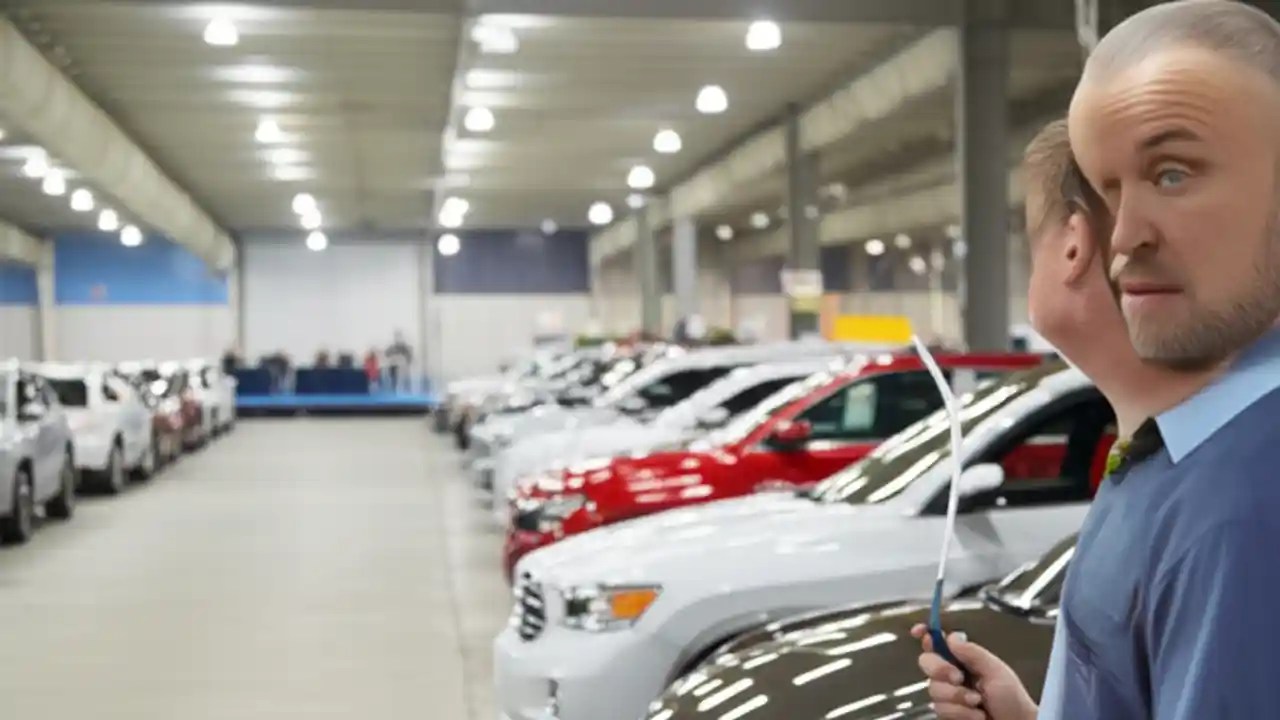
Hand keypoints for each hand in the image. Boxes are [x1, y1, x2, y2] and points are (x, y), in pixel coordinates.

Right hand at [910, 624, 1037, 719]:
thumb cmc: (1012, 700)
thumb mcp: (996, 671)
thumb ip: (973, 653)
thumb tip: (951, 636)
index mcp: (964, 659)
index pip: (938, 642)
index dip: (924, 633)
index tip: (919, 632)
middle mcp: (951, 674)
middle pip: (926, 662)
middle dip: (941, 669)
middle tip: (959, 678)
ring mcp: (948, 695)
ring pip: (933, 689)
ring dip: (957, 697)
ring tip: (978, 703)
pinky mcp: (947, 713)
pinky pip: (940, 709)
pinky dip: (960, 713)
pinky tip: (976, 715)